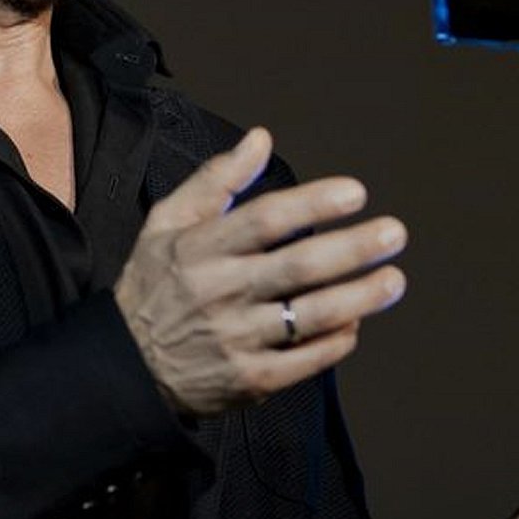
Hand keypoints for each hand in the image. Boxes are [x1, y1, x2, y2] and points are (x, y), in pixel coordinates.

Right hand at [114, 127, 406, 414]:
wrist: (125, 366)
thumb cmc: (153, 285)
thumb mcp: (167, 223)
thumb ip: (216, 179)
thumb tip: (261, 138)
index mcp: (201, 249)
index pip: (266, 219)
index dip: (314, 203)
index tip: (355, 193)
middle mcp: (220, 292)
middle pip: (298, 267)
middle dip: (352, 249)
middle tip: (393, 234)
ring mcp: (235, 339)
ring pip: (309, 316)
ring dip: (358, 298)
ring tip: (393, 280)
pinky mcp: (248, 379)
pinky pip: (303, 361)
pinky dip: (334, 343)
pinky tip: (355, 325)